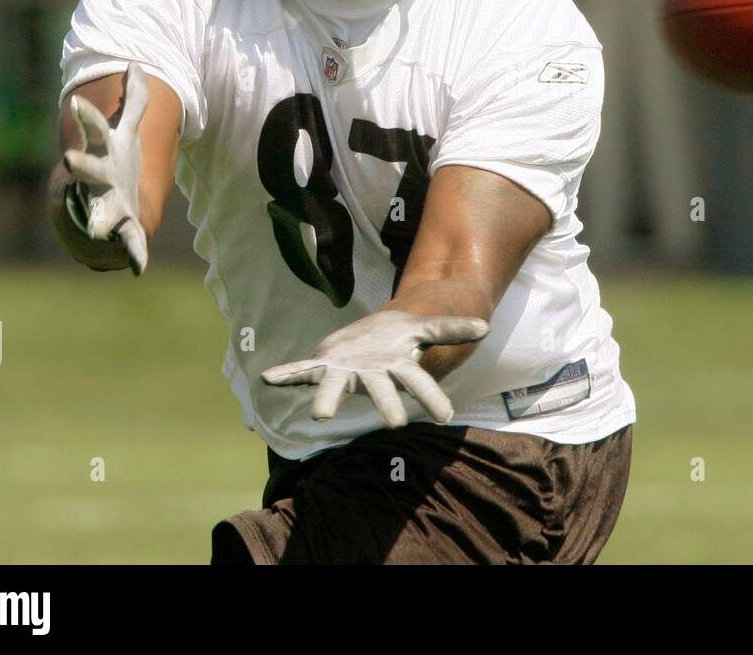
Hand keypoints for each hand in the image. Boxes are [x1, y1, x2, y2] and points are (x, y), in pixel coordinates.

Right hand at [63, 63, 150, 274]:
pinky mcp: (124, 227)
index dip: (84, 117)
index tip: (74, 101)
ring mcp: (107, 204)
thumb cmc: (115, 165)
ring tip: (97, 229)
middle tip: (70, 161)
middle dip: (80, 165)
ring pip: (100, 211)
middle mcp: (99, 179)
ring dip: (98, 220)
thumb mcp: (126, 131)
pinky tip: (139, 267)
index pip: (93, 130)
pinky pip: (129, 242)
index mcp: (102, 153)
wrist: (107, 207)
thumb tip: (135, 64)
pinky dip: (134, 254)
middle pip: (88, 170)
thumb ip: (134, 101)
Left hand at [261, 310, 489, 427]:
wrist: (369, 338)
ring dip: (326, 399)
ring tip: (320, 415)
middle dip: (386, 405)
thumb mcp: (424, 327)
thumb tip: (484, 327)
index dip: (432, 397)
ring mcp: (343, 373)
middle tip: (395, 425)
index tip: (445, 416)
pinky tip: (268, 378)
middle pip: (380, 391)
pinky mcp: (321, 366)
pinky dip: (285, 375)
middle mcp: (370, 377)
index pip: (418, 383)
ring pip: (334, 387)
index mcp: (396, 368)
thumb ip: (451, 328)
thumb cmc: (398, 338)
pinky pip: (300, 371)